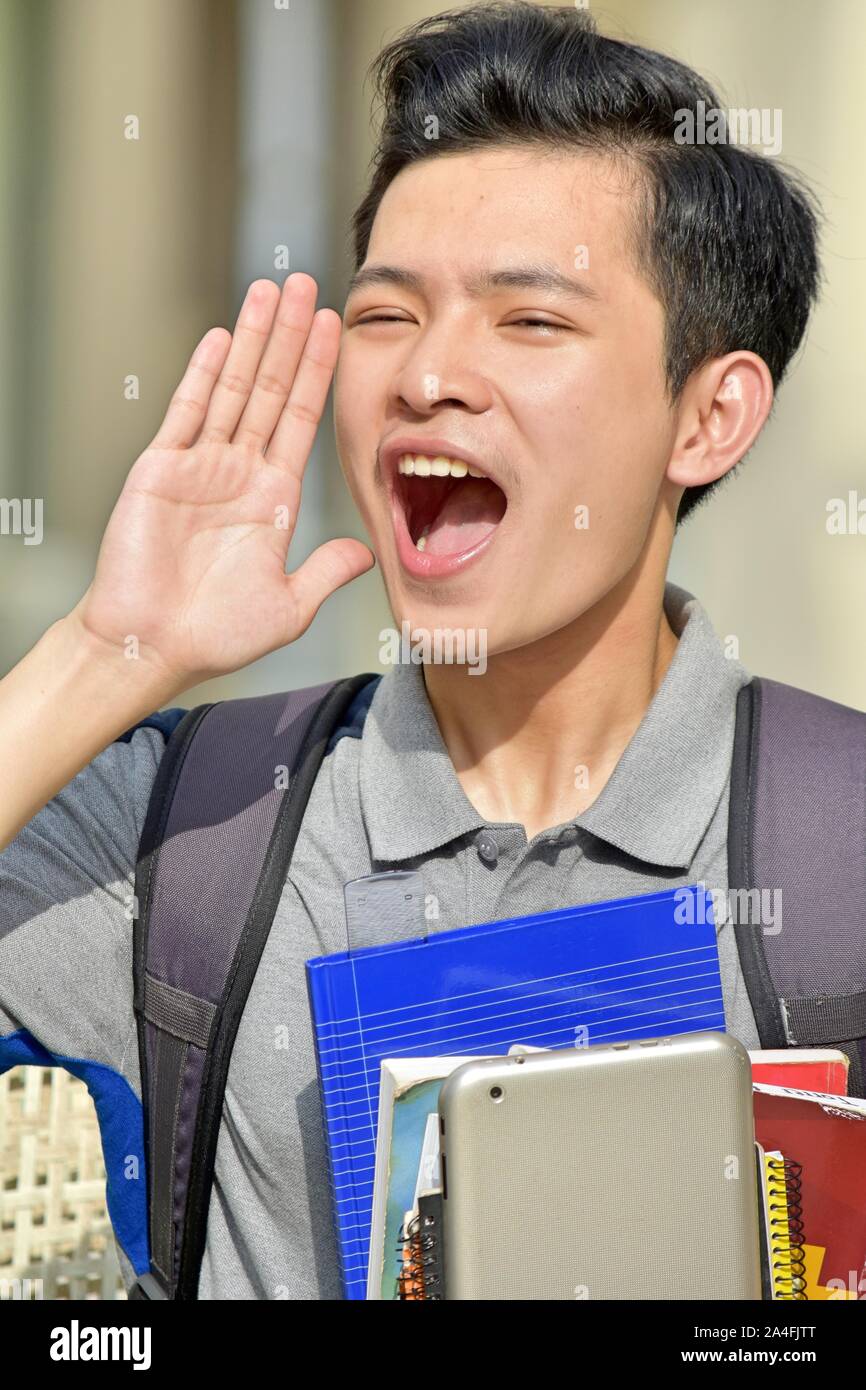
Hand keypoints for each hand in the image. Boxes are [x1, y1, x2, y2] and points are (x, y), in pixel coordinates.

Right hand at [71, 275, 373, 691]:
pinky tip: (222, 337)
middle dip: (290, 337)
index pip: (304, 420)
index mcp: (273, 499)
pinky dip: (204, 375)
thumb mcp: (289, 607)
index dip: (319, 373)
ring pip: (233, 389)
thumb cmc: (216, 635)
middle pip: (272, 390)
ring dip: (252, 339)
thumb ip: (326, 572)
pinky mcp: (161, 470)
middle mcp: (240, 472)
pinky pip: (187, 413)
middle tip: (307, 283)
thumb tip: (369, 552)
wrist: (152, 647)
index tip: (338, 327)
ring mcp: (200, 467)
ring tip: (270, 290)